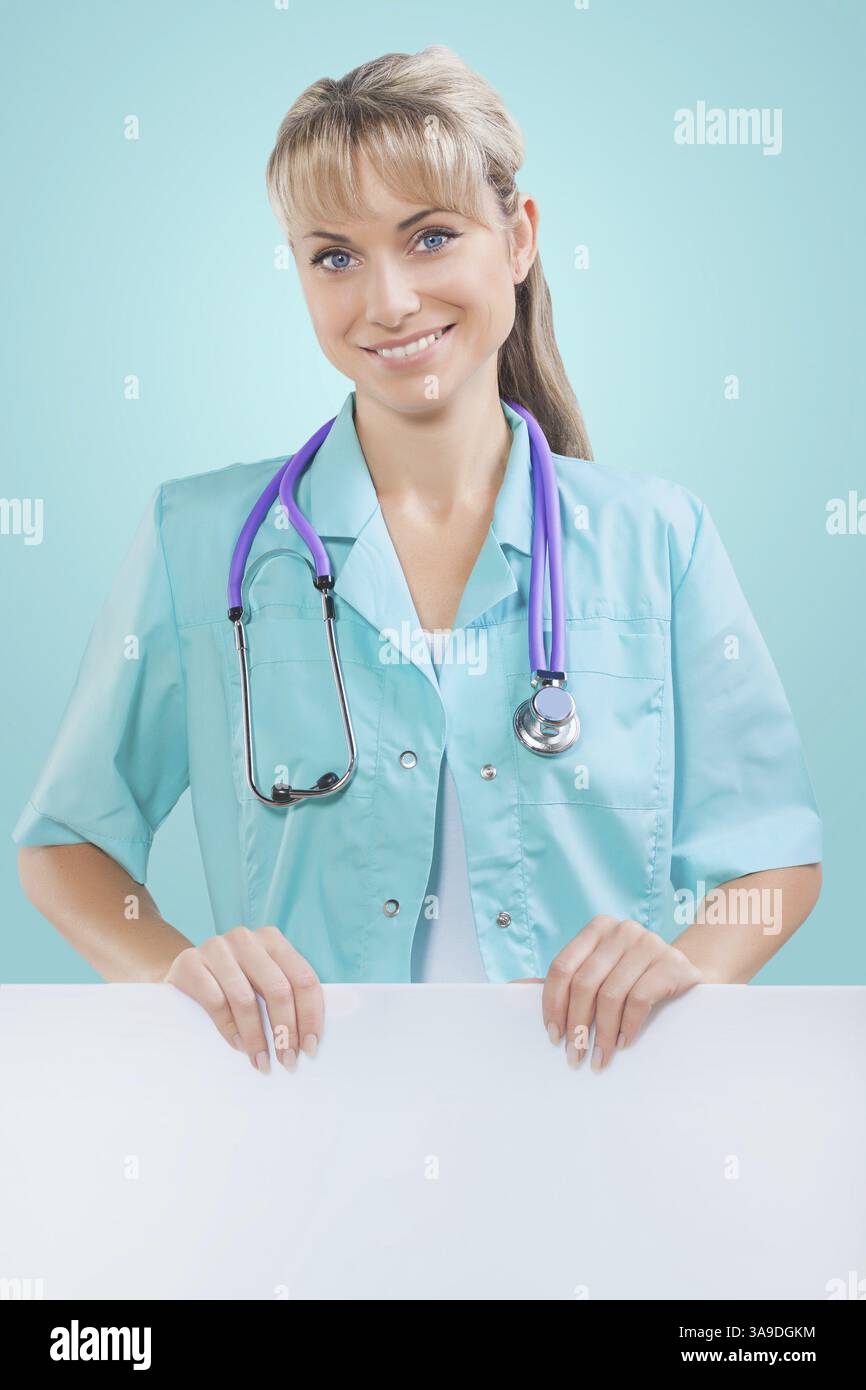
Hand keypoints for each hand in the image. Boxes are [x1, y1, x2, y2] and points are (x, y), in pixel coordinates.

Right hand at [161, 925, 322, 1074]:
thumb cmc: (231, 982)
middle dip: (286, 1031)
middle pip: (278, 989)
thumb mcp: (260, 980)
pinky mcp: (190, 963)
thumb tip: (308, 1040)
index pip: (303, 978)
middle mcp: (246, 939)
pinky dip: (230, 1030)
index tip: (310, 1048)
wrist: (183, 971)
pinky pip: (216, 1002)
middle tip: (287, 1061)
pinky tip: (238, 1046)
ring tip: (262, 1062)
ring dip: (257, 1038)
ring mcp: (217, 948)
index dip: (311, 1016)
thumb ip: (284, 995)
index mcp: (272, 939)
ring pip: (246, 999)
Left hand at [541, 915, 702, 1069]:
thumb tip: (514, 988)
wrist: (687, 974)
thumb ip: (564, 980)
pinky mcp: (672, 964)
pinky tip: (624, 1044)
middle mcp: (621, 930)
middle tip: (574, 1056)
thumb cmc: (634, 977)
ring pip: (611, 995)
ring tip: (599, 1058)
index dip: (553, 1004)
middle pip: (585, 983)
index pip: (562, 967)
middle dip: (576, 1025)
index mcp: (597, 929)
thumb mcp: (600, 972)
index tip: (553, 1036)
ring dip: (602, 1034)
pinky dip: (628, 1027)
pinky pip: (640, 1000)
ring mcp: (649, 944)